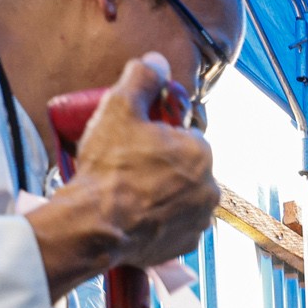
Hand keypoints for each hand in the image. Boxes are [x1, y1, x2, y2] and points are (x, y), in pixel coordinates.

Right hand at [30, 55, 220, 295]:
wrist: (97, 225)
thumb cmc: (110, 168)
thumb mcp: (120, 108)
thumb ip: (142, 79)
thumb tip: (157, 61)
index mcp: (200, 152)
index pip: (186, 134)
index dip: (161, 134)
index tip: (139, 140)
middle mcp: (210, 188)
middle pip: (186, 167)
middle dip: (164, 164)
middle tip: (130, 166)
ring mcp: (200, 220)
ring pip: (183, 197)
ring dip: (165, 193)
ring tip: (132, 192)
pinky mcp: (186, 245)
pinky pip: (177, 225)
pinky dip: (162, 220)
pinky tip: (138, 215)